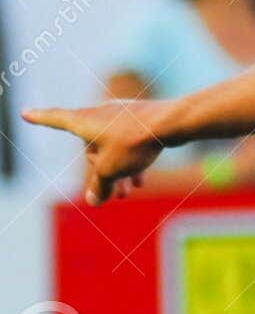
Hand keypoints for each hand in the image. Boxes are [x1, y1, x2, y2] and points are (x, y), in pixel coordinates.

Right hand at [22, 100, 166, 204]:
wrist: (172, 123)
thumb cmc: (133, 142)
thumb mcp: (111, 169)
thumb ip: (99, 185)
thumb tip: (94, 201)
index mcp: (83, 120)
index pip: (55, 119)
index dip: (40, 119)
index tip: (24, 113)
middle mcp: (99, 113)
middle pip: (91, 147)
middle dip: (102, 173)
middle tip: (117, 196)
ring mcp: (121, 115)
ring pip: (112, 148)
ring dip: (118, 171)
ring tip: (128, 193)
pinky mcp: (141, 120)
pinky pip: (129, 143)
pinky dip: (131, 161)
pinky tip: (140, 181)